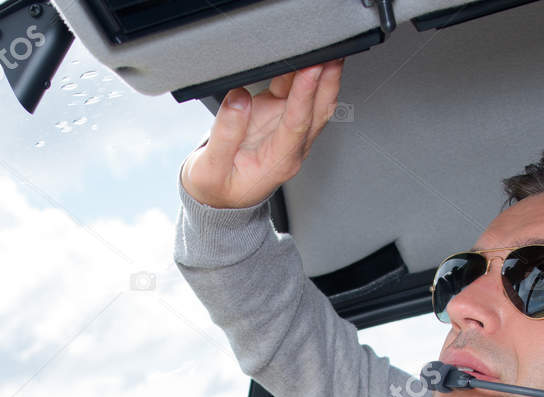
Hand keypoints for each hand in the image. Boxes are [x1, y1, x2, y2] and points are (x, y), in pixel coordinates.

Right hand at [180, 59, 343, 208]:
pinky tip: (304, 56)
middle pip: (318, 110)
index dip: (305, 94)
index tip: (311, 69)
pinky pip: (295, 93)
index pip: (298, 123)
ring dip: (322, 74)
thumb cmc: (215, 191)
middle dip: (327, 79)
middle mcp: (290, 146)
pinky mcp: (277, 118)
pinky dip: (302, 74)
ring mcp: (286, 131)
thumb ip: (225, 135)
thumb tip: (238, 99)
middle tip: (334, 50)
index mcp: (278, 162)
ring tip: (326, 46)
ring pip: (313, 100)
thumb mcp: (209, 170)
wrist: (217, 202)